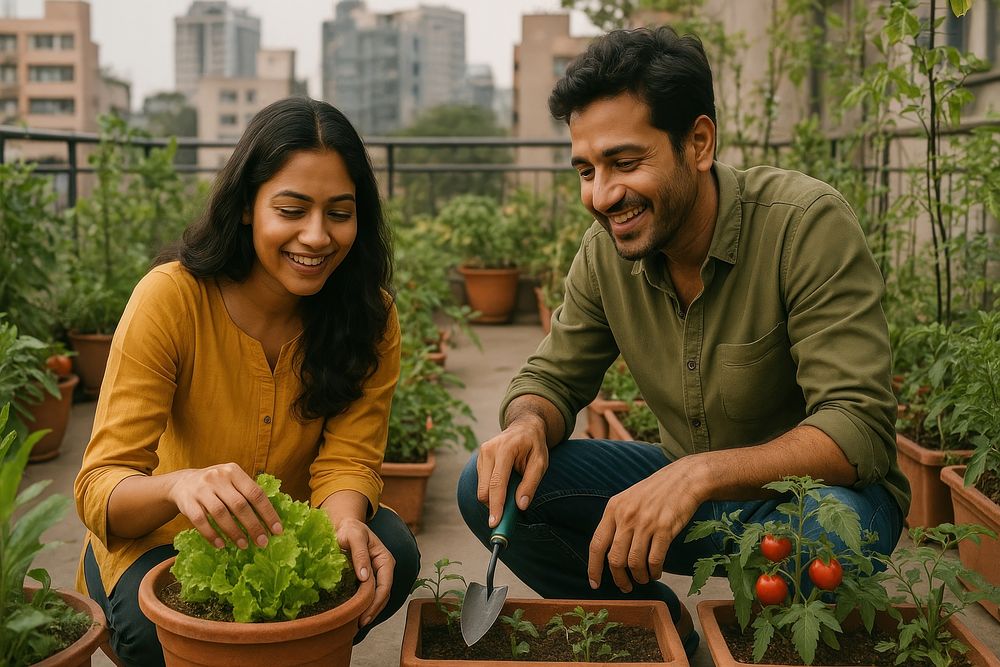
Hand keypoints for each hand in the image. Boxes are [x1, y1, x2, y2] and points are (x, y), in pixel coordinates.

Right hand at [167, 463, 282, 549]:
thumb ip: (248, 493)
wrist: (183, 483)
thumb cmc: (216, 486)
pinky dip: (212, 535)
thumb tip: (270, 519)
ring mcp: (201, 489)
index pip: (255, 493)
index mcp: (234, 472)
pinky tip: (221, 545)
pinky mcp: (188, 502)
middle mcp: (218, 478)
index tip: (277, 531)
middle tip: (263, 542)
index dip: (268, 513)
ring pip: (220, 513)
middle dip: (253, 526)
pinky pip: (200, 521)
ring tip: (244, 545)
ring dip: (234, 532)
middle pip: (239, 505)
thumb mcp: (232, 481)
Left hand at [334, 517, 393, 626]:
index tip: (364, 615)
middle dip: (374, 610)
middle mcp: (384, 569)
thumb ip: (359, 554)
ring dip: (371, 610)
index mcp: (385, 559)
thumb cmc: (350, 529)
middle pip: (383, 594)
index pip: (384, 585)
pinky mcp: (368, 577)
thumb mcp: (354, 536)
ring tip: (359, 623)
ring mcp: (377, 574)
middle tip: (360, 624)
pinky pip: (370, 593)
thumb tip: (364, 577)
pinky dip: (366, 605)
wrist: (345, 526)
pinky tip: (357, 614)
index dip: (376, 602)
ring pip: (379, 596)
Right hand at [476, 415, 548, 526]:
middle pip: (484, 489)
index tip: (495, 523)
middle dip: (493, 506)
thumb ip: (531, 483)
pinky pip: (482, 483)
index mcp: (505, 449)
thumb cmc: (534, 445)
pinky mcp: (479, 459)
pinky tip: (505, 484)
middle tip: (507, 517)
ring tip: (512, 492)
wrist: (524, 426)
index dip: (496, 505)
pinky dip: (492, 490)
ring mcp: (481, 454)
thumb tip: (520, 506)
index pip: (497, 483)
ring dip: (494, 498)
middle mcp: (488, 451)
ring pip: (481, 489)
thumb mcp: (540, 463)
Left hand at [587, 458, 705, 592]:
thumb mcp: (628, 499)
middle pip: (615, 559)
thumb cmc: (655, 492)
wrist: (683, 479)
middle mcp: (626, 516)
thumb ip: (616, 521)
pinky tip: (656, 572)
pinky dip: (654, 572)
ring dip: (639, 577)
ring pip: (634, 563)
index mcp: (613, 509)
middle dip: (619, 579)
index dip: (594, 567)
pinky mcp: (665, 529)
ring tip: (643, 579)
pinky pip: (655, 560)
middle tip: (626, 587)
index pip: (596, 544)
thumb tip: (608, 551)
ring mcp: (645, 523)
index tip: (595, 583)